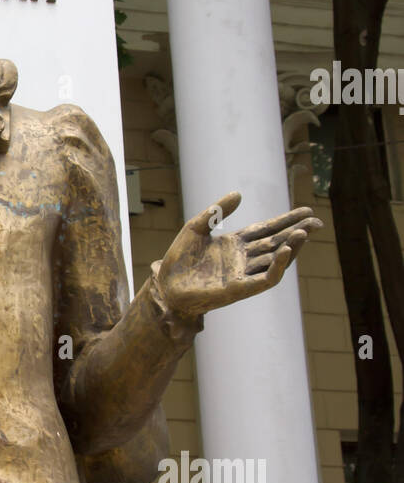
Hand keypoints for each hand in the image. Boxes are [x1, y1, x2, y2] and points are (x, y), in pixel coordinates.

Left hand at [154, 190, 322, 318]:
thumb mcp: (196, 227)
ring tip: (304, 232)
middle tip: (317, 222)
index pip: (267, 230)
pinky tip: (285, 250)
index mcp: (235, 244)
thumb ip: (217, 211)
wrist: (166, 285)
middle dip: (297, 232)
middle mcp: (243, 259)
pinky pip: (265, 279)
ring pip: (275, 260)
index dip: (286, 220)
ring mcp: (243, 274)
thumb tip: (240, 193)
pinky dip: (277, 265)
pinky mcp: (240, 289)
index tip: (305, 211)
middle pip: (276, 243)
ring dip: (291, 247)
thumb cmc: (178, 259)